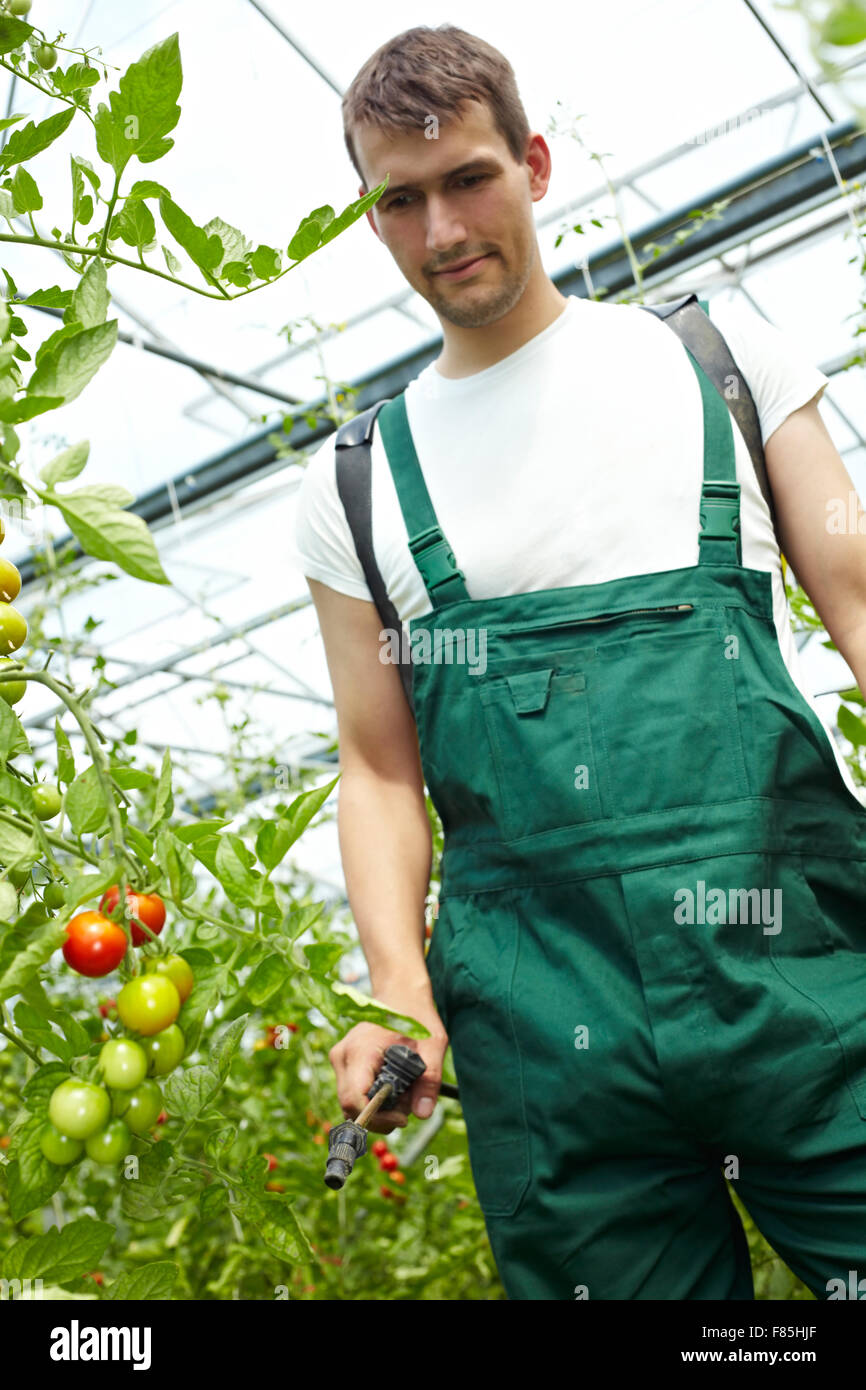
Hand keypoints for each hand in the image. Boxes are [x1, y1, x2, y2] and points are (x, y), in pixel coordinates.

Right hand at [328, 1012, 448, 1134]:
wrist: (399, 994)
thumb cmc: (416, 1016)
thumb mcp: (432, 1045)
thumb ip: (429, 1079)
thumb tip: (423, 1114)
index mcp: (361, 1050)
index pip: (355, 1099)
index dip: (377, 1117)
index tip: (403, 1117)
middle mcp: (342, 1057)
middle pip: (350, 1107)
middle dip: (380, 1116)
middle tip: (407, 1107)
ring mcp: (340, 1061)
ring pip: (350, 1104)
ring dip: (377, 1110)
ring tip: (403, 1094)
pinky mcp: (344, 1065)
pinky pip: (353, 1095)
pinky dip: (372, 1100)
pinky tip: (393, 1088)